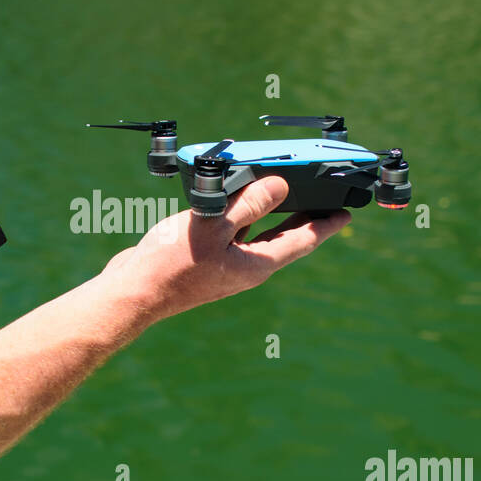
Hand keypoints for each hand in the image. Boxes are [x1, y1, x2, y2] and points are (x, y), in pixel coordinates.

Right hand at [98, 176, 349, 320]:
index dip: (327, 225)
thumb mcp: (214, 225)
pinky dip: (240, 214)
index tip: (346, 213)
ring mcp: (225, 264)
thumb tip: (281, 186)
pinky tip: (234, 197)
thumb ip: (250, 204)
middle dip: (305, 217)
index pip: (303, 240)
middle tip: (324, 197)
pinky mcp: (205, 258)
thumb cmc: (172, 264)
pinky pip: (232, 232)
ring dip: (270, 211)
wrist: (133, 293)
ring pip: (256, 233)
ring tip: (283, 188)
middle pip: (284, 237)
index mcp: (256, 264)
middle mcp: (246, 267)